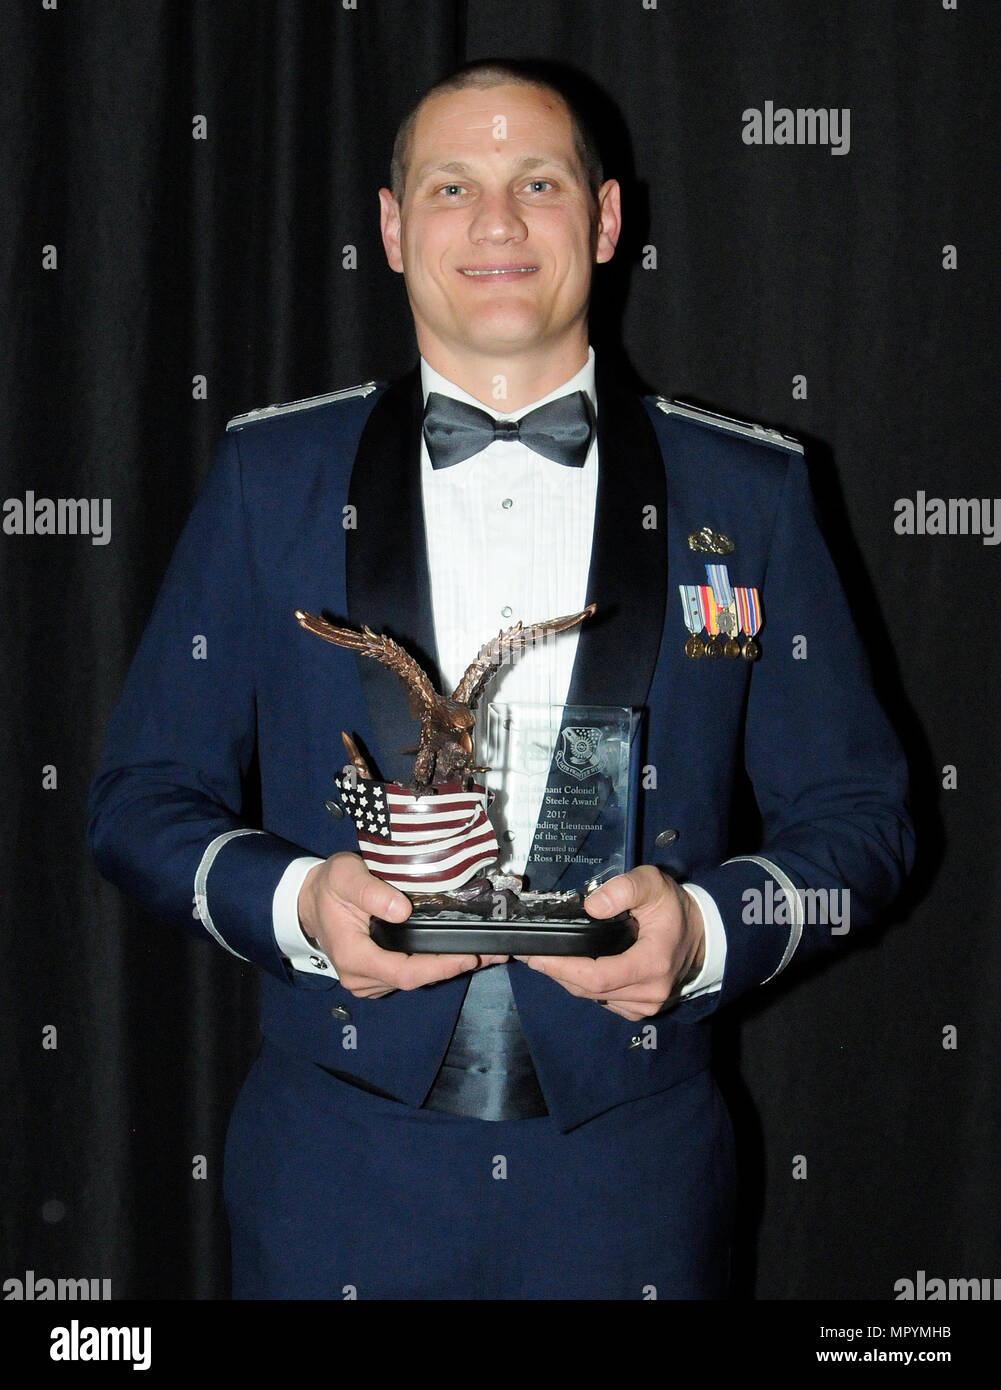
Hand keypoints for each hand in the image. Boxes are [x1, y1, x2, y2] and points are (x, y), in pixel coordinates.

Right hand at [297, 852, 506, 997]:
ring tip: (482, 952)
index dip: (438, 967)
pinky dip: (433, 966)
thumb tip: (402, 910)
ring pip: (414, 980)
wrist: (311, 899)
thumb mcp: (345, 876)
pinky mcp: (376, 977)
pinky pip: (408, 975)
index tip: (467, 957)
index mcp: (354, 957)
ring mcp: (368, 981)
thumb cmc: (329, 886)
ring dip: (446, 967)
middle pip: (414, 979)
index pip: (404, 971)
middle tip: (491, 954)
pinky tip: (456, 952)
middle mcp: (361, 977)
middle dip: (452, 967)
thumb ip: (371, 892)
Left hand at [515, 866, 704, 1020]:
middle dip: (556, 972)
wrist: (701, 934)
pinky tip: (573, 968)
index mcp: (652, 964)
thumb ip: (623, 889)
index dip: (562, 968)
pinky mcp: (640, 1010)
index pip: (598, 976)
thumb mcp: (652, 884)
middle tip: (531, 954)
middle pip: (589, 989)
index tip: (536, 956)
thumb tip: (592, 907)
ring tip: (548, 958)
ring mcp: (645, 1005)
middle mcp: (650, 992)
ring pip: (593, 998)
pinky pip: (602, 1001)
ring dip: (567, 980)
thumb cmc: (673, 907)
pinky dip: (584, 986)